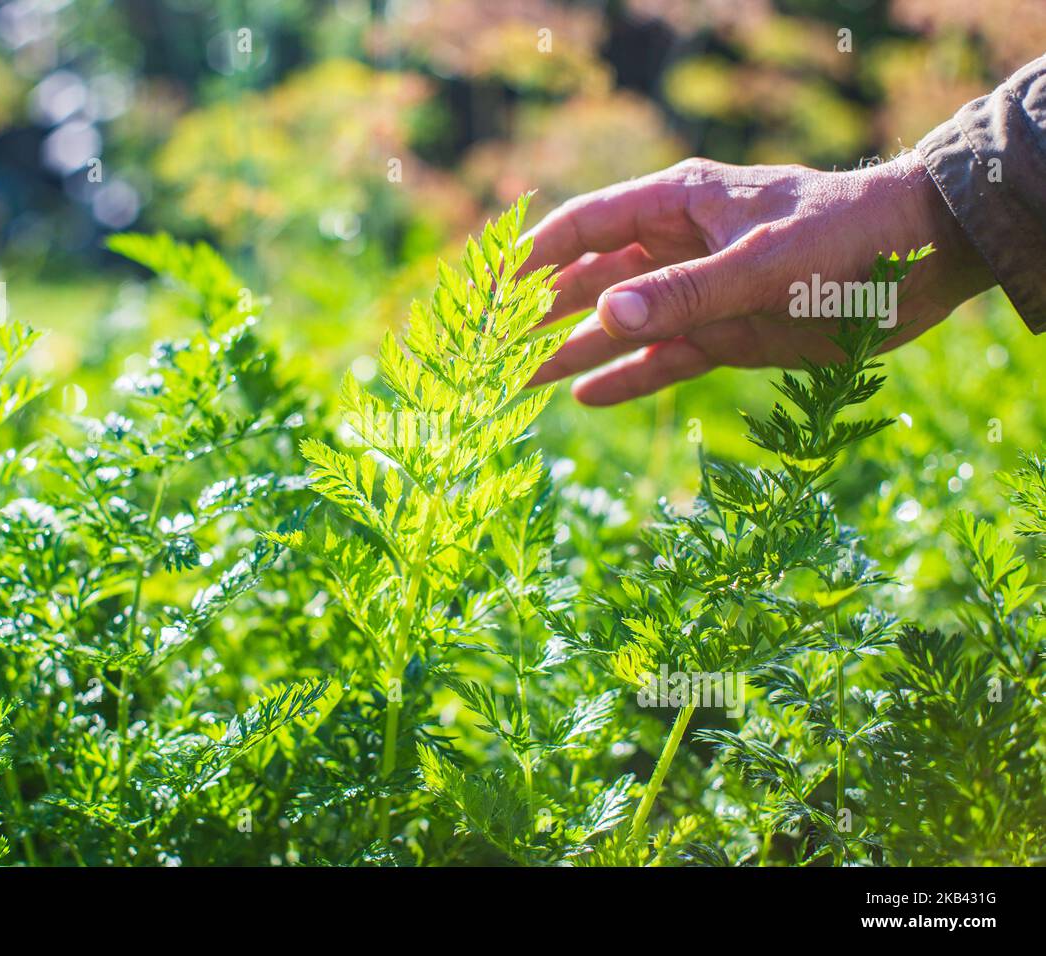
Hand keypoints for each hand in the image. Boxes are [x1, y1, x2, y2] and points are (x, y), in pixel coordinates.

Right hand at [524, 152, 994, 405]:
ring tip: (521, 383)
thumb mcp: (760, 264)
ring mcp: (698, 294)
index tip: (488, 294)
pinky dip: (626, 377)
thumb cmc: (844, 237)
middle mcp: (676, 247)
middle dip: (542, 314)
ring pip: (619, 325)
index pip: (584, 225)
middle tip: (494, 353)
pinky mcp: (724, 335)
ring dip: (573, 351)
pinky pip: (660, 358)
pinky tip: (585, 396)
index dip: (532, 257)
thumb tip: (602, 318)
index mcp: (677, 204)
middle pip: (590, 280)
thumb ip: (682, 294)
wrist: (922, 264)